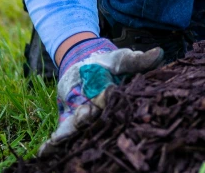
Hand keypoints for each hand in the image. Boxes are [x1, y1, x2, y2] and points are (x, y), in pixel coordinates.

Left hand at [41, 37, 163, 151]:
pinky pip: (64, 132)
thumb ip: (137, 61)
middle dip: (92, 118)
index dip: (113, 102)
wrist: (83, 63)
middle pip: (100, 121)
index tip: (108, 92)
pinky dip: (56, 141)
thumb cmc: (108, 63)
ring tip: (63, 134)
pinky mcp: (69, 120)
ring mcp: (86, 118)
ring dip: (74, 130)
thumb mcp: (122, 59)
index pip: (119, 106)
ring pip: (81, 129)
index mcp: (119, 101)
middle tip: (85, 113)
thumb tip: (158, 53)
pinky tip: (45, 151)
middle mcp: (104, 114)